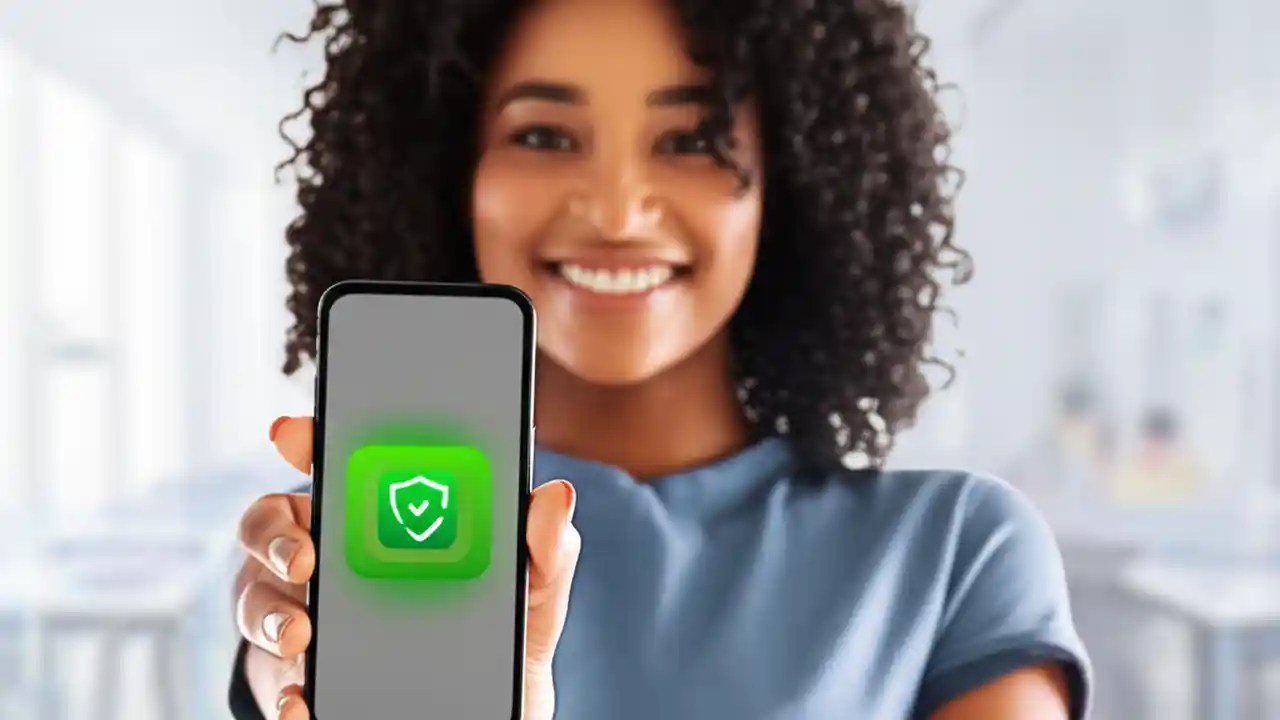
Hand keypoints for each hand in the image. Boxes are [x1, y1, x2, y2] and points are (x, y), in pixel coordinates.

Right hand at [233, 416, 580, 719]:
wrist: (490, 708)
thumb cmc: (503, 626)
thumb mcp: (532, 585)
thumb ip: (546, 543)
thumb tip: (556, 495)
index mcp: (378, 515)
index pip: (327, 464)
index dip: (304, 441)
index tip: (293, 432)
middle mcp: (327, 557)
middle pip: (269, 525)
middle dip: (278, 536)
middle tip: (306, 559)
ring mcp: (303, 615)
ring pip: (256, 600)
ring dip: (272, 617)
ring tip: (303, 639)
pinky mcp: (295, 677)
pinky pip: (272, 680)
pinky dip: (281, 693)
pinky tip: (301, 703)